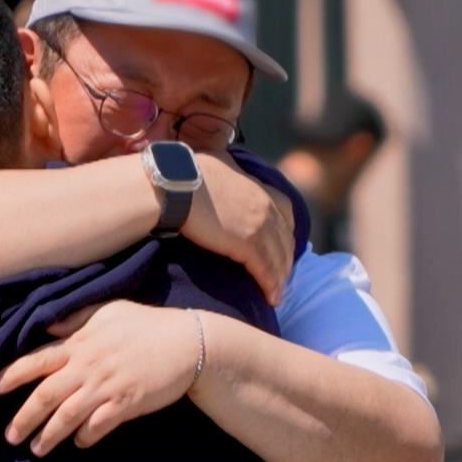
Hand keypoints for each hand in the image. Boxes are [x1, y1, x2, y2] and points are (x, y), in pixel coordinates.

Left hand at [0, 301, 199, 454]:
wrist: (188, 343)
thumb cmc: (147, 325)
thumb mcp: (109, 311)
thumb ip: (76, 320)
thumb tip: (49, 325)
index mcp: (80, 343)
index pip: (37, 360)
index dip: (12, 375)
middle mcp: (88, 366)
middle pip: (46, 395)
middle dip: (24, 418)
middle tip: (10, 437)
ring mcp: (107, 386)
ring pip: (68, 416)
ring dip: (49, 435)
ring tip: (37, 450)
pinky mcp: (127, 403)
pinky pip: (98, 426)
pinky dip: (85, 437)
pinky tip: (79, 444)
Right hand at [179, 151, 294, 304]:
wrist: (175, 183)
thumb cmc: (187, 173)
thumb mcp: (218, 164)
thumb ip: (229, 169)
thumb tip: (225, 166)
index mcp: (260, 187)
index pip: (286, 212)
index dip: (285, 232)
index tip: (281, 246)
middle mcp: (266, 205)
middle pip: (286, 238)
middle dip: (286, 260)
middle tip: (281, 278)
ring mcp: (260, 224)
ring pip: (279, 257)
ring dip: (281, 278)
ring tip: (277, 295)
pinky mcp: (248, 243)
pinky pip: (266, 269)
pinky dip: (271, 285)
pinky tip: (271, 298)